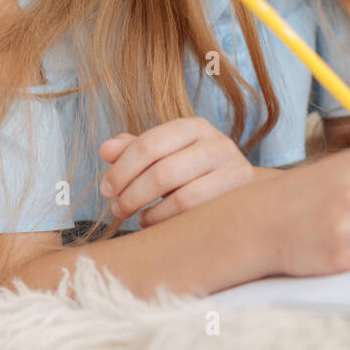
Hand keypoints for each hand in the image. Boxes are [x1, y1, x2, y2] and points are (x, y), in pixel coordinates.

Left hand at [99, 116, 260, 226]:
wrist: (244, 191)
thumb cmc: (194, 171)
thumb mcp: (165, 155)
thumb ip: (134, 150)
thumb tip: (105, 150)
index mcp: (194, 126)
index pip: (149, 144)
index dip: (121, 169)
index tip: (106, 189)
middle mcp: (217, 144)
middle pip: (162, 172)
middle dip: (131, 195)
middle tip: (116, 209)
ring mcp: (233, 171)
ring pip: (181, 198)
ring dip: (149, 213)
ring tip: (136, 217)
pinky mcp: (240, 198)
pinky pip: (197, 216)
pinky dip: (168, 223)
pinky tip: (155, 223)